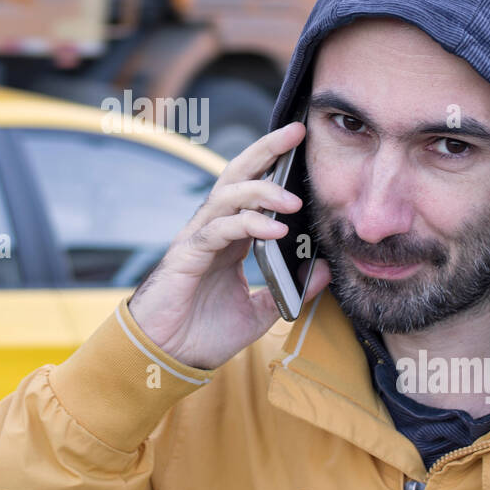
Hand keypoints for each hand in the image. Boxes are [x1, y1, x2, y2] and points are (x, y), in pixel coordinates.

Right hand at [126, 120, 330, 369]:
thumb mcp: (260, 313)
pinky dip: (248, 225)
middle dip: (267, 150)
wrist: (166, 358)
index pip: (253, 189)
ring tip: (293, 200)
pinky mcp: (187, 255)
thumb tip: (323, 270)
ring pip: (228, 195)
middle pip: (238, 175)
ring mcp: (198, 238)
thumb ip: (290, 291)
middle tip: (296, 131)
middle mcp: (213, 229)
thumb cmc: (203, 334)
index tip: (303, 145)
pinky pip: (220, 229)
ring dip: (262, 191)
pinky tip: (275, 230)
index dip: (275, 165)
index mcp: (230, 238)